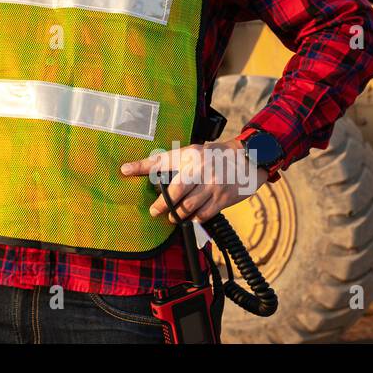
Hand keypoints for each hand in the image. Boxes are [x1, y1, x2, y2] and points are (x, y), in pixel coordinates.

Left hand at [118, 140, 267, 224]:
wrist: (248, 159)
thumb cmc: (215, 156)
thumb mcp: (193, 152)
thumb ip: (171, 162)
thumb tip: (146, 174)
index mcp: (190, 155)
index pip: (161, 160)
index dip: (141, 166)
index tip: (125, 170)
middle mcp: (200, 169)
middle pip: (174, 191)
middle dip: (161, 205)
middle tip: (154, 211)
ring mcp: (212, 185)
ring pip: (188, 207)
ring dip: (176, 215)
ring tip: (172, 216)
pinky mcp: (223, 199)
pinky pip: (203, 215)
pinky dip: (194, 219)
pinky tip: (190, 218)